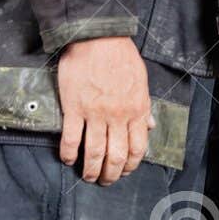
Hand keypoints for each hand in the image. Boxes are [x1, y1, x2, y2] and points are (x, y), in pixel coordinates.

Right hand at [57, 36, 152, 184]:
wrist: (98, 38)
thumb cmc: (121, 57)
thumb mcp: (142, 81)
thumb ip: (144, 106)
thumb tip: (150, 126)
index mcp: (136, 109)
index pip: (137, 147)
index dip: (131, 165)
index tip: (125, 171)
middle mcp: (117, 116)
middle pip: (116, 156)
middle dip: (111, 174)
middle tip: (105, 181)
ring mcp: (95, 113)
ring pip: (94, 152)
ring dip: (91, 170)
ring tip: (88, 176)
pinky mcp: (74, 109)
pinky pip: (71, 139)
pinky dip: (69, 154)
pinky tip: (68, 159)